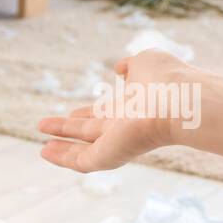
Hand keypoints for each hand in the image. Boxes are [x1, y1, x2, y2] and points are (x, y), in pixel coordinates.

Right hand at [38, 50, 197, 172]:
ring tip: (41, 144)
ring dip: (61, 146)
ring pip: (83, 149)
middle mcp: (122, 127)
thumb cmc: (168, 79)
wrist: (181, 102)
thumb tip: (119, 67)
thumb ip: (132, 65)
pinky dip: (60, 158)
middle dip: (69, 128)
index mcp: (132, 106)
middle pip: (90, 130)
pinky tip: (44, 152)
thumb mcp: (147, 62)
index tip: (70, 110)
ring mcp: (115, 143)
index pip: (104, 111)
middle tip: (46, 125)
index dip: (86, 111)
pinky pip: (80, 160)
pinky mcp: (107, 156)